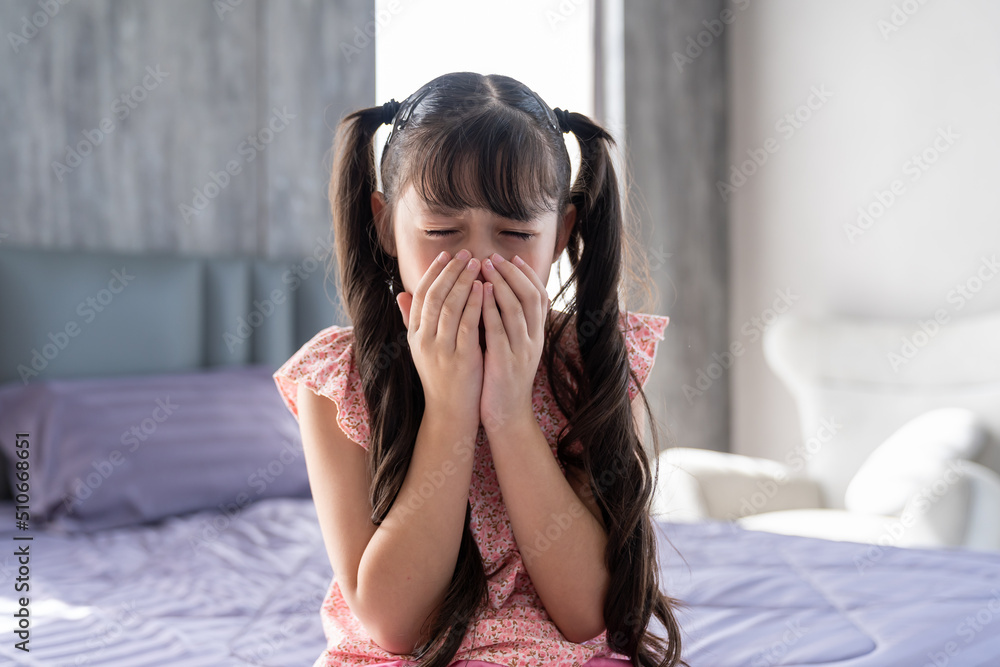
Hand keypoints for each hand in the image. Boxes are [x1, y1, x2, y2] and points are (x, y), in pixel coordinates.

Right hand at [396, 251, 484, 424]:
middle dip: (451, 271)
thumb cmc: (441, 376)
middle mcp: (424, 340)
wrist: (450, 413)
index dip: (433, 272)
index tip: (447, 254)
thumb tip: (401, 293)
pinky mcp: (461, 359)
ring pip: (450, 306)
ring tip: (478, 264)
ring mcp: (441, 350)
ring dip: (465, 281)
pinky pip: (468, 324)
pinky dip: (475, 303)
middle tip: (467, 253)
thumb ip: (413, 320)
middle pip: (435, 295)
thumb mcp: (422, 348)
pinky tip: (485, 288)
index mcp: (414, 334)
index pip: (421, 294)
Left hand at [479, 253, 548, 433]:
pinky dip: (489, 308)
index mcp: (536, 335)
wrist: (506, 415)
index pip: (540, 296)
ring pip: (516, 308)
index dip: (527, 274)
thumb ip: (506, 322)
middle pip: (530, 296)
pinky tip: (478, 293)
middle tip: (494, 256)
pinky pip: (499, 329)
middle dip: (512, 273)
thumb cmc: (502, 378)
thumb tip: (495, 292)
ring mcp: (522, 351)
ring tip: (485, 266)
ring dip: (500, 283)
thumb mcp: (511, 347)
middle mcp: (533, 339)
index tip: (512, 256)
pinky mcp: (505, 362)